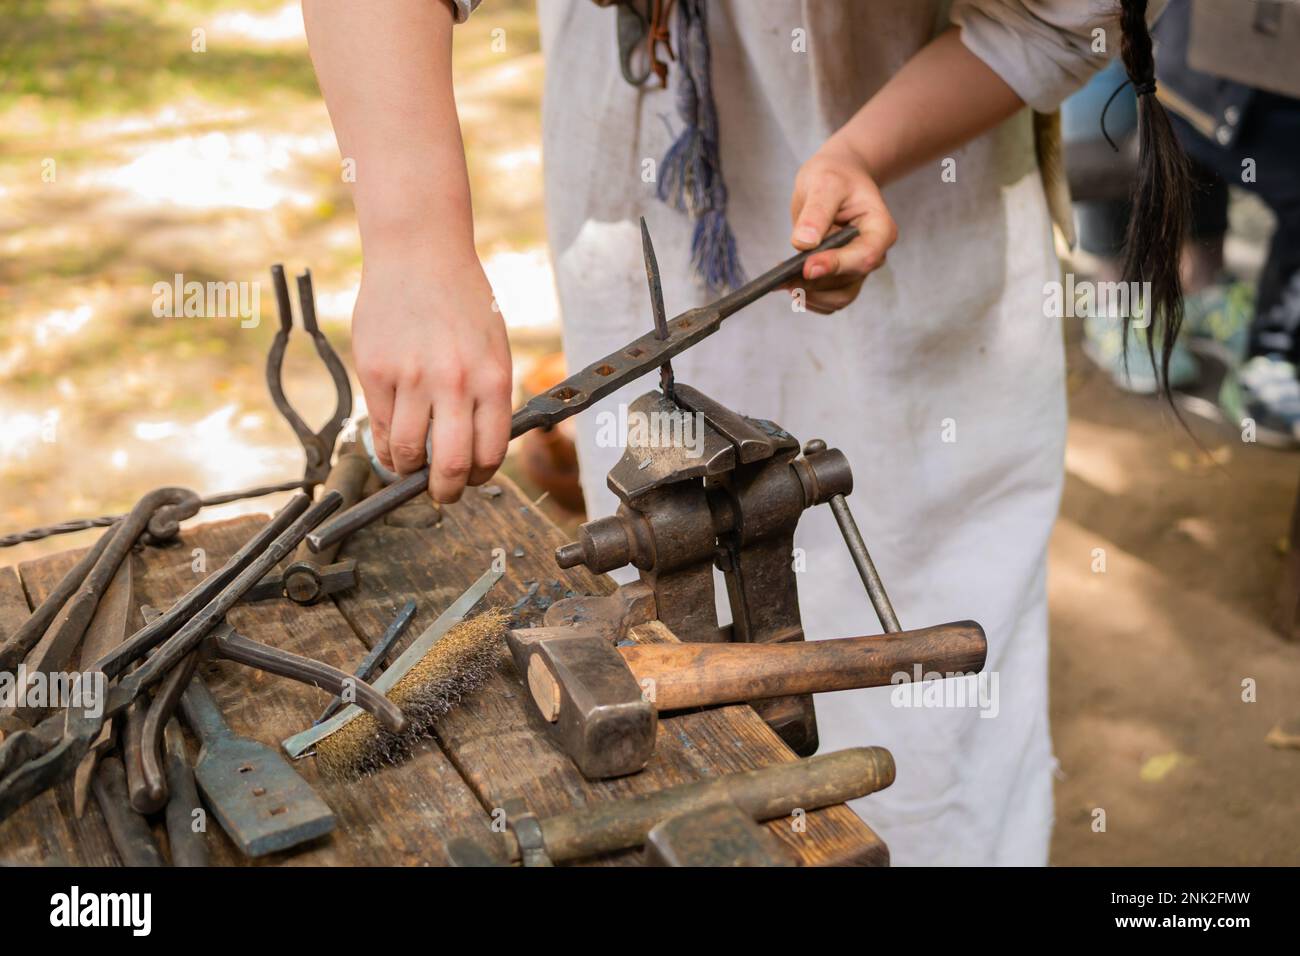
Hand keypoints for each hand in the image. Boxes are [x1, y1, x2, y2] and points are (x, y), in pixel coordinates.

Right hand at [352, 251, 511, 502]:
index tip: (470, 477)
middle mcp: (454, 383)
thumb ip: (489, 395)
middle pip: (449, 466)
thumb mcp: (493, 346)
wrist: (419, 254)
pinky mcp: (375, 372)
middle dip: (445, 491)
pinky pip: (378, 427)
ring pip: (406, 453)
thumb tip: (478, 447)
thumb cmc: (462, 300)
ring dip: (407, 470)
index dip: (478, 475)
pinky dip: (384, 445)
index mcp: (492, 378)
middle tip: (440, 492)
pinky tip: (391, 443)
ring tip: (410, 466)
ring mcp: (412, 378)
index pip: (489, 453)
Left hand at [787, 139, 897, 313]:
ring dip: (810, 295)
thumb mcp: (825, 183)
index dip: (836, 265)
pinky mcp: (842, 277)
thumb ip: (816, 212)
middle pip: (849, 281)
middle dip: (814, 282)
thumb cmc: (835, 176)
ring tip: (781, 283)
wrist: (835, 179)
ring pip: (839, 297)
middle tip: (780, 277)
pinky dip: (809, 297)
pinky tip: (787, 285)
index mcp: (879, 229)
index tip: (807, 266)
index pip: (865, 256)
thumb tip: (803, 243)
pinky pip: (829, 299)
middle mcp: (873, 253)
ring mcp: (857, 268)